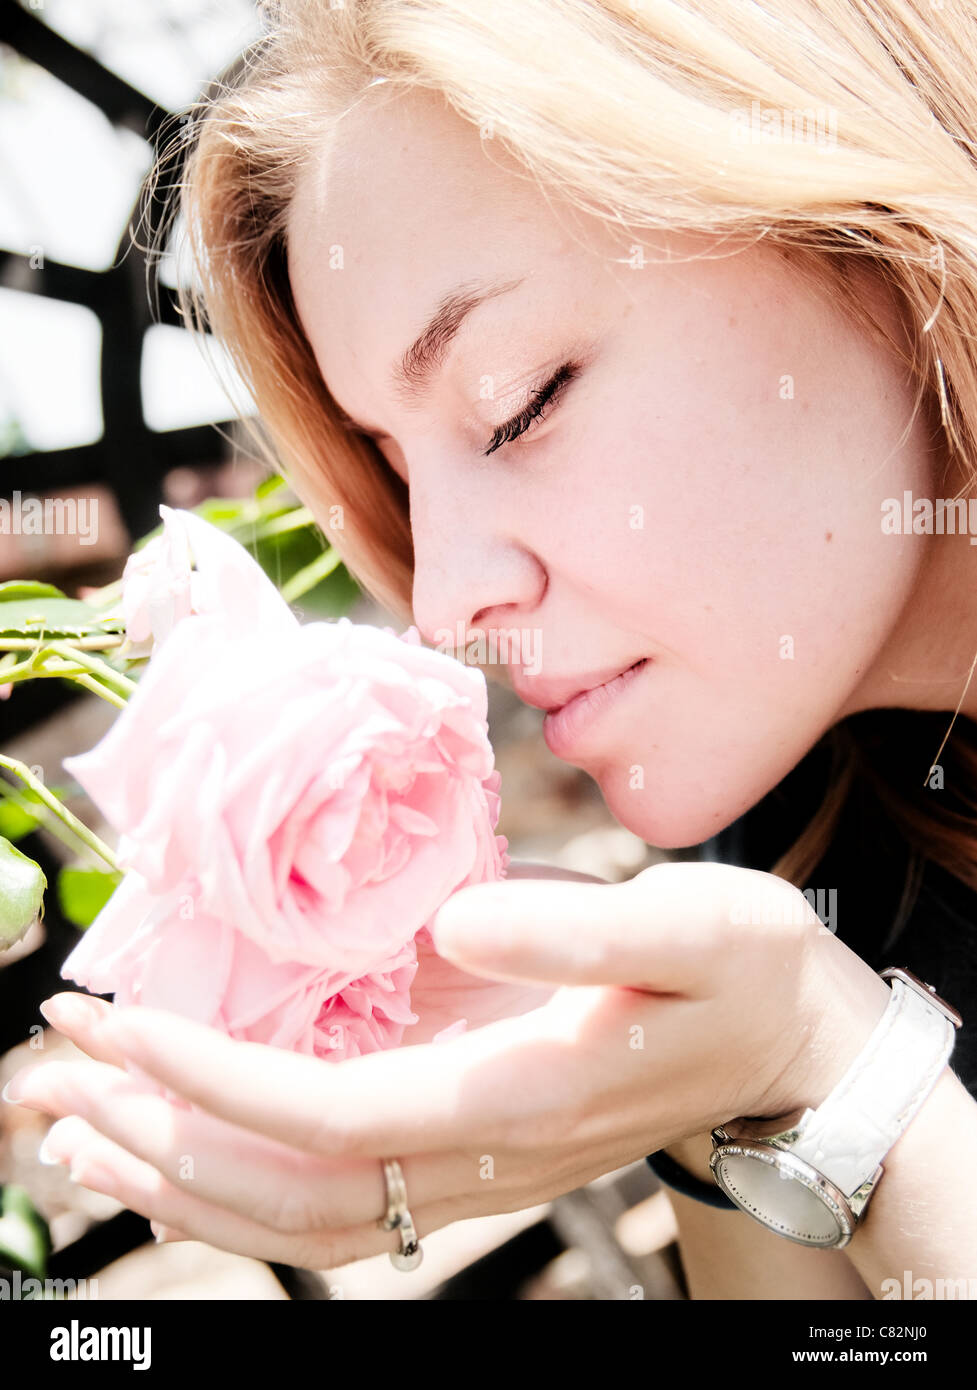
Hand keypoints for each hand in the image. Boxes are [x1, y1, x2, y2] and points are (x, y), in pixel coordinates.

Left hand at [1, 861, 891, 1269]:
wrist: (783, 1041)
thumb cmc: (738, 969)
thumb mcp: (692, 924)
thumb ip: (578, 929)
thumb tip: (453, 926)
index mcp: (524, 1097)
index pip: (336, 1116)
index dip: (220, 1080)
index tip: (128, 1025)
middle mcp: (485, 1158)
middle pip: (293, 1191)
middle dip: (163, 1138)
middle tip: (59, 1072)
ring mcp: (472, 1170)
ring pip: (301, 1217)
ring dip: (180, 1178)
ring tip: (74, 1130)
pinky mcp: (465, 1150)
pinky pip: (331, 1195)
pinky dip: (237, 1179)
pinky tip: (176, 1142)